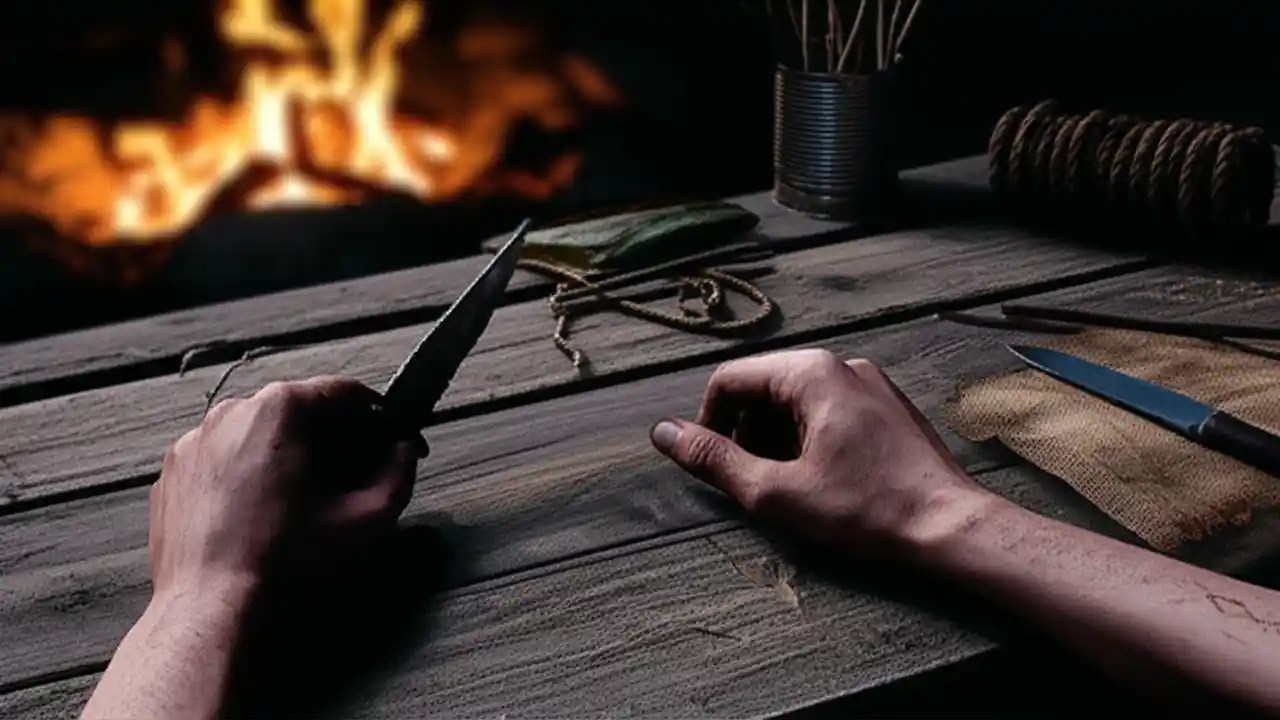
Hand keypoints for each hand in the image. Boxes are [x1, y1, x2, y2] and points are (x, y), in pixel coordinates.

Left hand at [150, 376, 420, 601]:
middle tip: (348, 476)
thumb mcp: (367, 518)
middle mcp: (231, 411)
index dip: (374, 415)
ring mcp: (194, 440)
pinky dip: (244, 474)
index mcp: (280, 409)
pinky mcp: (173, 471)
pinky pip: (221, 458)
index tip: (387, 439)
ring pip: (257, 433)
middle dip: (328, 437)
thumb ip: (399, 472)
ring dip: (285, 454)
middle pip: (297, 409)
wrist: (210, 607)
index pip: (341, 391)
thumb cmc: (286, 562)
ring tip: (299, 501)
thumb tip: (404, 449)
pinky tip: (258, 514)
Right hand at [649, 349, 992, 556]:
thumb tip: (663, 434)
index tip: (713, 465)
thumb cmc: (867, 509)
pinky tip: (823, 480)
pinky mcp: (888, 407)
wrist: (950, 526)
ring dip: (776, 438)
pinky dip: (809, 438)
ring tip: (788, 486)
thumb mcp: (775, 491)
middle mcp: (842, 365)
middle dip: (745, 432)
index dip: (708, 423)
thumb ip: (713, 460)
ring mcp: (870, 384)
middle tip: (753, 482)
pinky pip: (830, 409)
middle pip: (763, 386)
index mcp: (811, 373)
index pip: (730, 380)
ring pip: (796, 399)